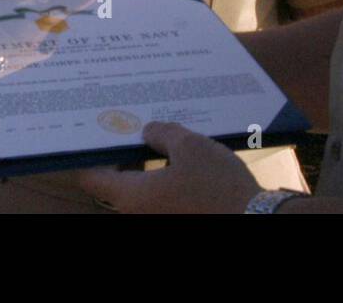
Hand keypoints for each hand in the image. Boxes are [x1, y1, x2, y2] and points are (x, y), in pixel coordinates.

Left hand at [78, 121, 262, 213]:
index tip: (91, 131)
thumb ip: (163, 134)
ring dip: (144, 161)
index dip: (88, 152)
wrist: (254, 219)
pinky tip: (178, 154)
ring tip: (156, 133)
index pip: (91, 176)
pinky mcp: (177, 217)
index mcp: (132, 196)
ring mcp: (158, 217)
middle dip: (121, 150)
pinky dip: (161, 173)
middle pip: (115, 180)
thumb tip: (149, 131)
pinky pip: (158, 195)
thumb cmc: (217, 186)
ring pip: (139, 187)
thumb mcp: (190, 146)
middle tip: (128, 124)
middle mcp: (138, 212)